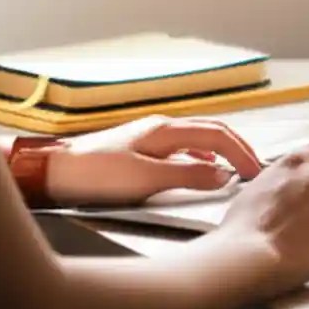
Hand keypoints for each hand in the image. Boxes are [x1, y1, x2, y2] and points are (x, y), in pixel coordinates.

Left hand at [44, 115, 261, 205]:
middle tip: (255, 168)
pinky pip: (183, 148)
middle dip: (238, 148)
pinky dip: (202, 157)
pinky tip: (201, 171)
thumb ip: (188, 176)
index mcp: (166, 131)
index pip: (218, 136)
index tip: (256, 173)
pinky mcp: (139, 149)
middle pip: (212, 131)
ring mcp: (149, 137)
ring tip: (235, 169)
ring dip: (221, 151)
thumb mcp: (146, 179)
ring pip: (198, 139)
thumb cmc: (95, 174)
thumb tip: (223, 176)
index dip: (242, 153)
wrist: (53, 172)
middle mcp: (161, 128)